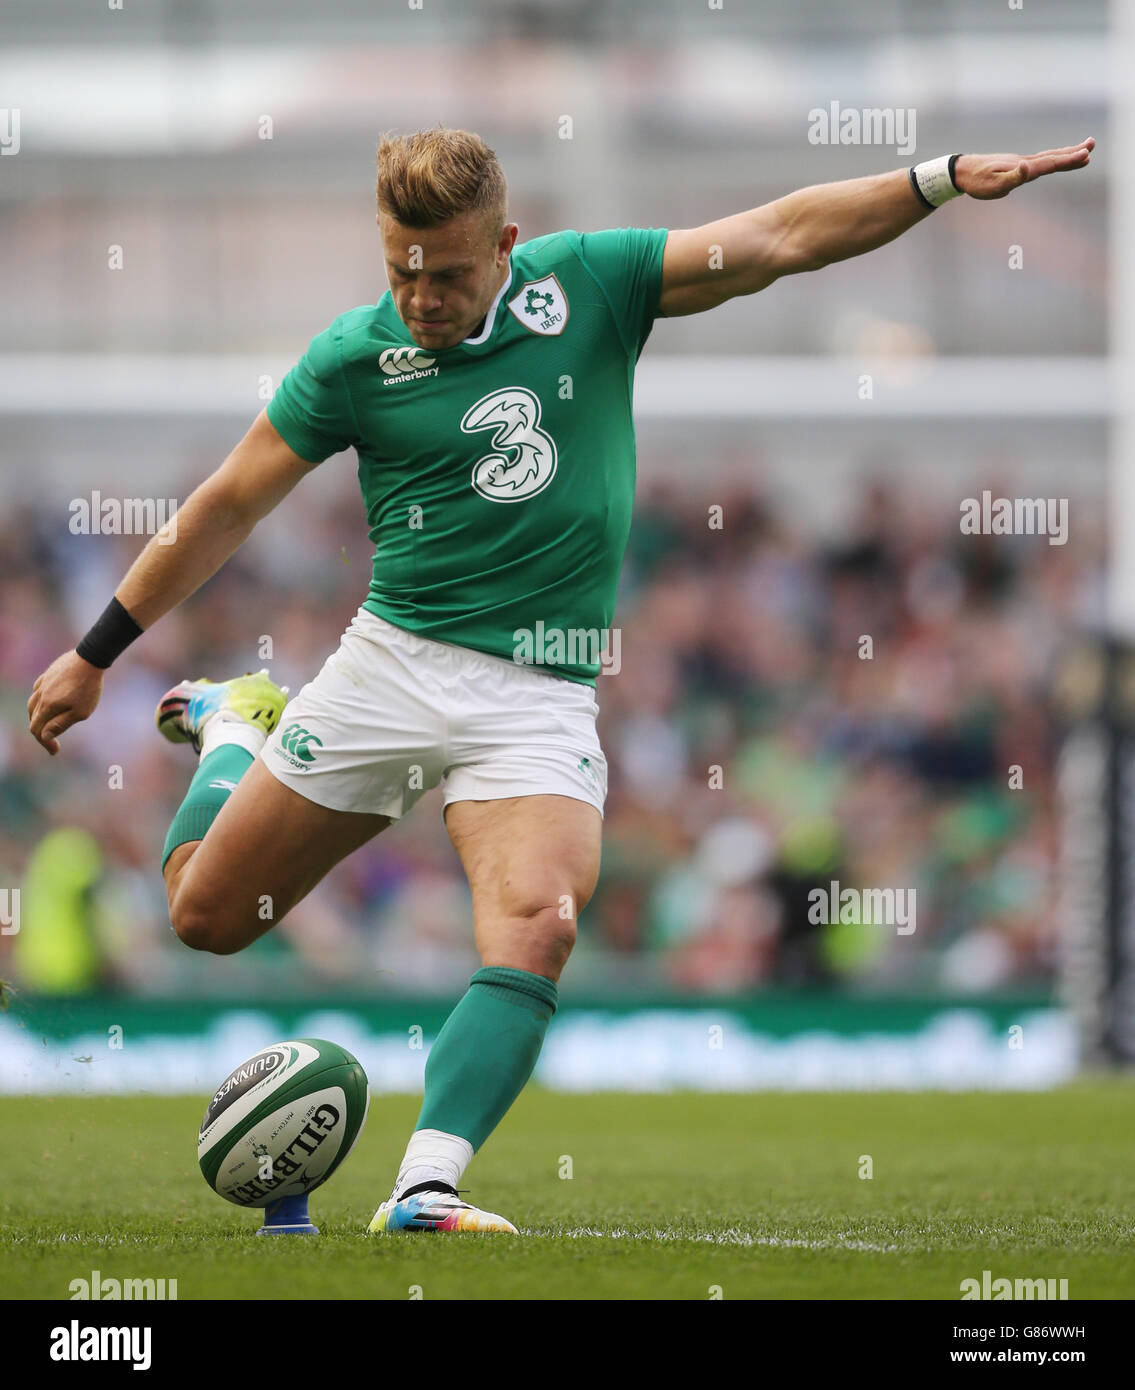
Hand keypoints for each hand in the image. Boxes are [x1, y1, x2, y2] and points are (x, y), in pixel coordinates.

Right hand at [28, 650, 104, 754]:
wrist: (90, 659)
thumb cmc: (88, 687)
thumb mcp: (80, 712)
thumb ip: (60, 724)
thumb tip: (44, 736)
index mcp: (48, 706)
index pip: (37, 730)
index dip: (45, 743)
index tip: (55, 751)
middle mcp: (40, 695)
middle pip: (33, 719)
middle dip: (41, 733)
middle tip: (53, 743)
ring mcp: (42, 684)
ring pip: (33, 705)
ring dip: (38, 718)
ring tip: (48, 725)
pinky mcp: (47, 675)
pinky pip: (37, 692)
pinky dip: (39, 703)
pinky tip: (47, 704)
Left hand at [954, 138, 1093, 199]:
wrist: (961, 171)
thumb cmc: (977, 181)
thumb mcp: (993, 185)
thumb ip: (1012, 178)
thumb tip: (1027, 166)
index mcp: (1022, 166)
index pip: (1049, 163)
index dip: (1068, 160)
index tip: (1086, 155)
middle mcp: (1024, 161)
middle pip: (1053, 157)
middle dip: (1073, 153)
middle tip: (1092, 146)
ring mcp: (1020, 162)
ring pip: (1048, 157)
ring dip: (1066, 153)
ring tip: (1083, 149)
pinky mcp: (1015, 164)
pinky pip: (1040, 160)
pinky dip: (1053, 157)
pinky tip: (1056, 159)